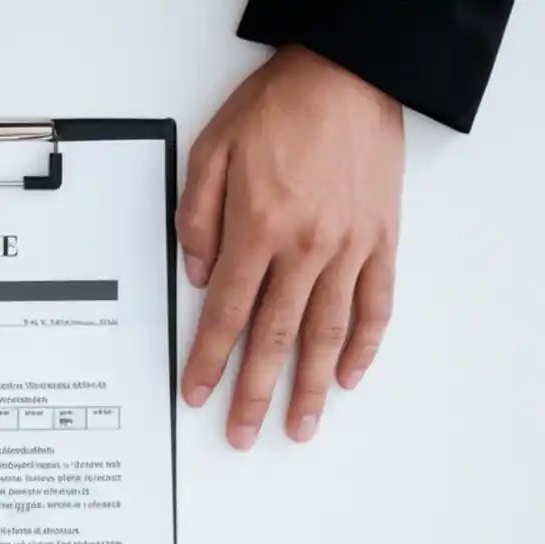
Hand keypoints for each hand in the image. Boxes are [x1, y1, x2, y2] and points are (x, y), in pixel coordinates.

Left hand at [177, 45, 403, 448]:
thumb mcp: (211, 152)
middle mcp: (304, 246)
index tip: (197, 394)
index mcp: (256, 228)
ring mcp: (348, 247)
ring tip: (299, 425)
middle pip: (274, 338)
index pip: (226, 315)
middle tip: (242, 433)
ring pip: (326, 333)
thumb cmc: (278, 108)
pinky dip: (364, 345)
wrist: (348, 75)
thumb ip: (197, 219)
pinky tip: (348, 376)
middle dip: (254, 393)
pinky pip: (376, 304)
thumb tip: (198, 276)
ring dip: (309, 387)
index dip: (209, 361)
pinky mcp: (381, 239)